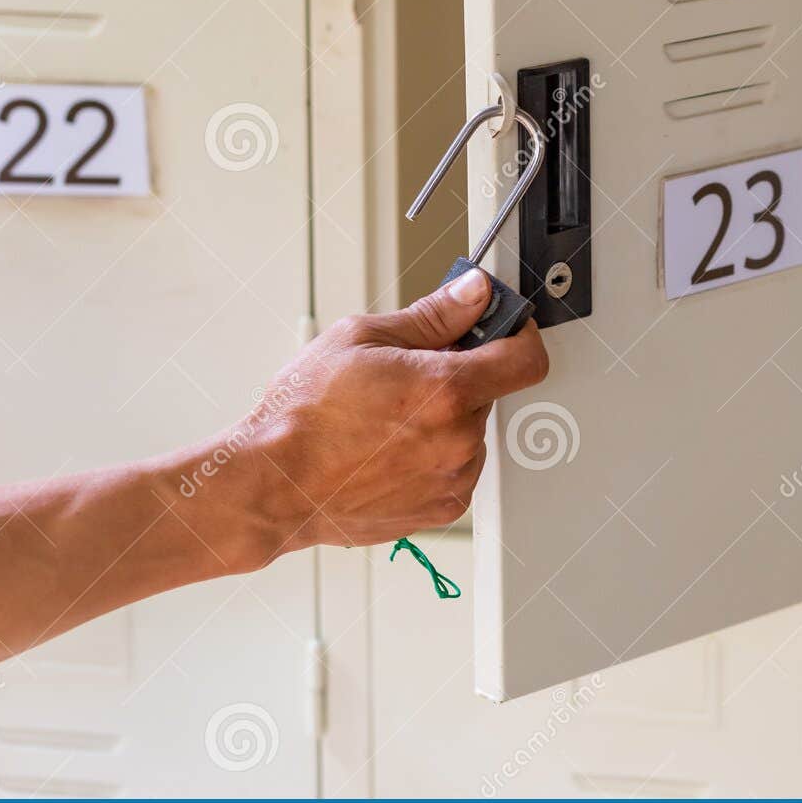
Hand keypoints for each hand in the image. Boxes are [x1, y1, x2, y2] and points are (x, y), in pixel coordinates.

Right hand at [235, 269, 548, 559]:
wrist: (275, 483)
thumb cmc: (303, 416)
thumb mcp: (361, 338)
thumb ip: (432, 316)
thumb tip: (473, 294)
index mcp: (447, 391)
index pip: (526, 360)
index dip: (517, 337)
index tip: (501, 330)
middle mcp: (459, 440)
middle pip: (489, 393)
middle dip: (459, 378)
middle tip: (408, 376)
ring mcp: (452, 479)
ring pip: (471, 432)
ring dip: (446, 420)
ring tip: (388, 418)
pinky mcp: (440, 509)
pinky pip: (455, 469)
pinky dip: (434, 455)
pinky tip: (389, 449)